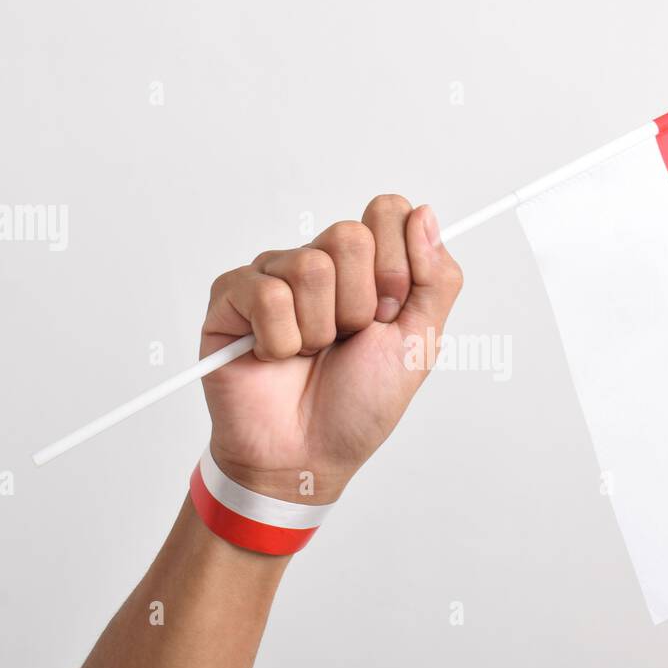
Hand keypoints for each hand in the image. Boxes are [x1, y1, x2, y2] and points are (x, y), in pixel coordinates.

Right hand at [200, 195, 462, 503]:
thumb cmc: (359, 405)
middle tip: (346, 342)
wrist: (309, 455)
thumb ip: (437, 278)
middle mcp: (318, 263)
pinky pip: (266, 293)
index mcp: (365, 267)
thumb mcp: (420, 343)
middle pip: (349, 236)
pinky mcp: (230, 297)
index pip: (387, 212)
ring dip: (318, 330)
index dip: (396, 269)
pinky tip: (275, 358)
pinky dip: (280, 340)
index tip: (389, 316)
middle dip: (358, 305)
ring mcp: (272, 276)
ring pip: (310, 266)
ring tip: (309, 355)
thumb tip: (425, 213)